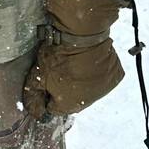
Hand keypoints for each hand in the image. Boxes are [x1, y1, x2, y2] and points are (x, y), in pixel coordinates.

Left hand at [23, 0, 123, 118]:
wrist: (83, 37)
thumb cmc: (59, 57)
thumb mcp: (38, 75)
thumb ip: (34, 95)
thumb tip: (33, 111)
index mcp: (68, 106)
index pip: (53, 108)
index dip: (47, 95)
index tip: (47, 81)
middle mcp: (88, 103)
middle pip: (72, 101)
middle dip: (65, 89)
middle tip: (61, 70)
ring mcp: (103, 90)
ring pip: (89, 90)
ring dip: (82, 82)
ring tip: (75, 64)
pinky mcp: (114, 77)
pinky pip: (103, 78)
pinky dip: (97, 72)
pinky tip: (89, 61)